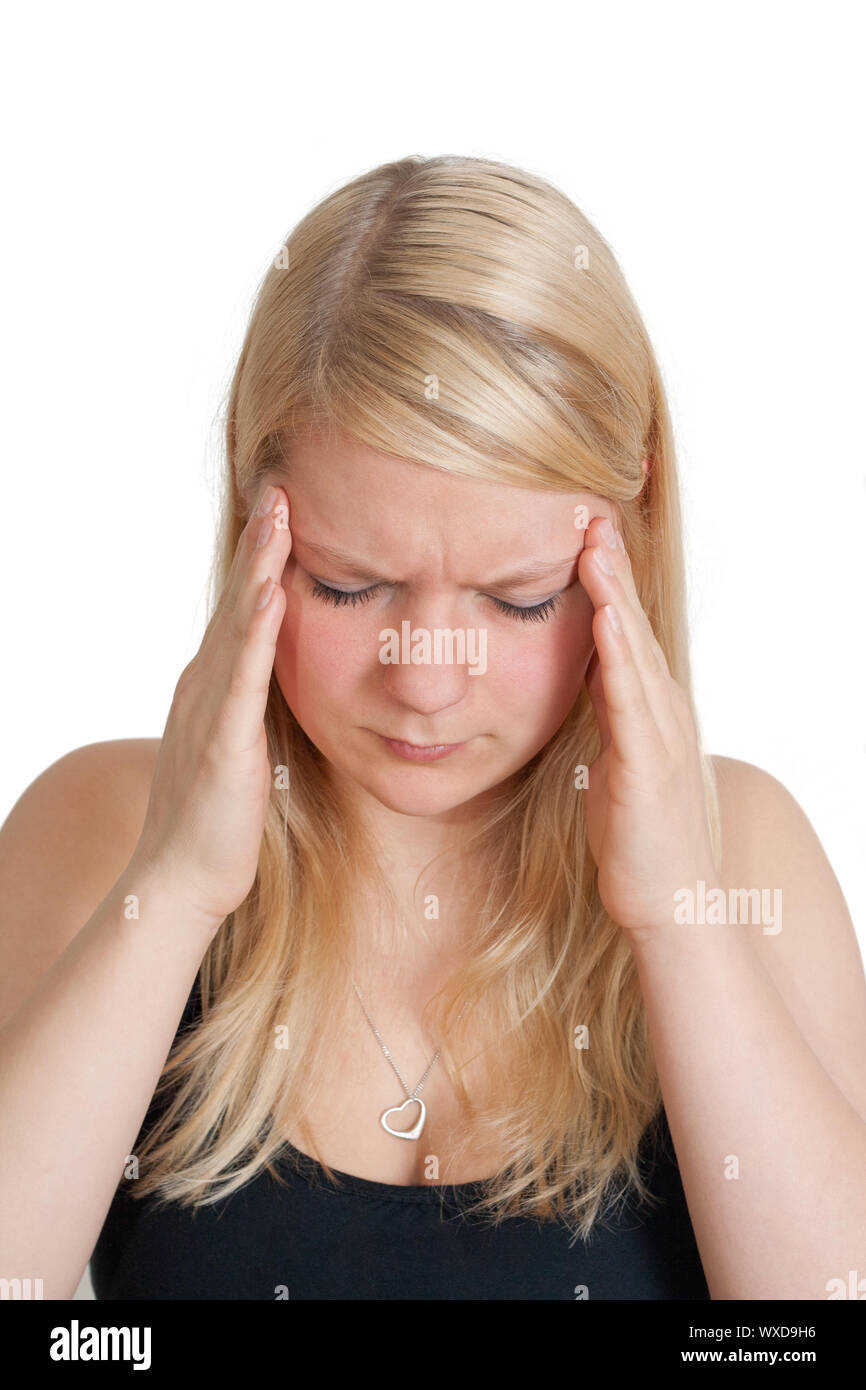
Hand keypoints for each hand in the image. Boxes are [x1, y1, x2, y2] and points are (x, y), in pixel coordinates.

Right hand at [128, 482, 292, 930]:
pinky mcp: (222, 742)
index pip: (241, 611)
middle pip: (235, 602)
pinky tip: (270, 593)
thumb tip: (286, 679)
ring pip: (236, 625)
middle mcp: (204, 686)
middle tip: (279, 485)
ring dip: (257, 567)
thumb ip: (258, 708)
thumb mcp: (244, 747)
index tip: (284, 510)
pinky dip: (256, 632)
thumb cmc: (218, 822)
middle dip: (257, 543)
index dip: (260, 560)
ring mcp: (209, 710)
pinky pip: (242, 678)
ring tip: (276, 514)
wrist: (179, 882)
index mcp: (214, 687)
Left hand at [578, 517, 715, 942]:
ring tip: (594, 545)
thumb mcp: (611, 760)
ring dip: (616, 595)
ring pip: (635, 651)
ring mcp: (661, 735)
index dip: (604, 578)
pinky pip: (633, 701)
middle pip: (632, 624)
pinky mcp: (650, 766)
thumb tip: (582, 674)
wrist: (670, 904)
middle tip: (588, 508)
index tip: (579, 527)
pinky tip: (607, 621)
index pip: (623, 629)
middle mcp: (661, 709)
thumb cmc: (637, 837)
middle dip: (610, 566)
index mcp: (646, 707)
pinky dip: (620, 657)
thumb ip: (603, 714)